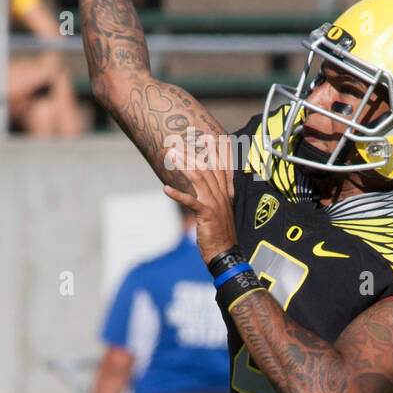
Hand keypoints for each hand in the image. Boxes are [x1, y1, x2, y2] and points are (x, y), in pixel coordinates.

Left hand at [162, 140, 236, 263]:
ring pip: (198, 178)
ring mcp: (215, 204)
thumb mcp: (220, 214)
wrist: (226, 254)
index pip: (223, 169)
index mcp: (227, 195)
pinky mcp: (207, 214)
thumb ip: (213, 200)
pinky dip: (177, 194)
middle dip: (191, 154)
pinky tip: (165, 189)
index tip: (209, 138)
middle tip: (176, 145)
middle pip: (207, 169)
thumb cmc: (221, 236)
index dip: (216, 153)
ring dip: (182, 165)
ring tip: (169, 156)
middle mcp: (222, 196)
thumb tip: (202, 193)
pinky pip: (190, 201)